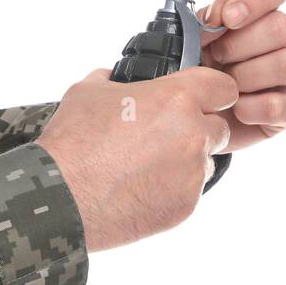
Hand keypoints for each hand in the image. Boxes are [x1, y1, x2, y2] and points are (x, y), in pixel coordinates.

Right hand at [38, 67, 237, 250]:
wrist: (62, 196)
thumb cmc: (73, 142)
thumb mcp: (87, 91)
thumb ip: (113, 80)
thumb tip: (114, 78)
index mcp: (176, 99)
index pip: (224, 88)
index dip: (211, 93)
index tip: (200, 100)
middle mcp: (193, 135)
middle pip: (219, 128)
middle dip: (197, 130)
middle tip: (161, 137)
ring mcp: (192, 174)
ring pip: (204, 162)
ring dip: (185, 162)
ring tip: (144, 167)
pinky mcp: (186, 206)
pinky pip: (188, 192)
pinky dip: (169, 189)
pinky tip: (138, 188)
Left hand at [198, 0, 285, 151]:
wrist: (186, 119)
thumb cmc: (190, 75)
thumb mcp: (187, 44)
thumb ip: (203, 22)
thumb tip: (218, 15)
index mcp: (251, 20)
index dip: (256, 1)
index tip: (228, 18)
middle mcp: (273, 44)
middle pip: (282, 27)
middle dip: (242, 44)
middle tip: (216, 58)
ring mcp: (283, 77)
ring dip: (247, 77)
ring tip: (223, 88)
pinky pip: (283, 104)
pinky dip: (254, 107)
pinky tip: (235, 109)